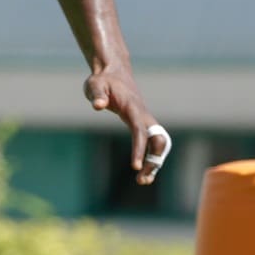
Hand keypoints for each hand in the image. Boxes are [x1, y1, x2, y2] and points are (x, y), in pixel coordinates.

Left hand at [83, 68, 168, 185]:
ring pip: (159, 143)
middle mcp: (143, 115)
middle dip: (153, 160)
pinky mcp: (142, 124)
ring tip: (143, 181)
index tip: (134, 166)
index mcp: (133, 107)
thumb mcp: (95, 85)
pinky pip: (152, 143)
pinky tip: (143, 172)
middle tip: (141, 179)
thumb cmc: (103, 80)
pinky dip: (151, 157)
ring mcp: (145, 120)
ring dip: (155, 162)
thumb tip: (98, 105)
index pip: (140, 131)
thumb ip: (97, 94)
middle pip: (158, 140)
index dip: (139, 149)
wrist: (113, 72)